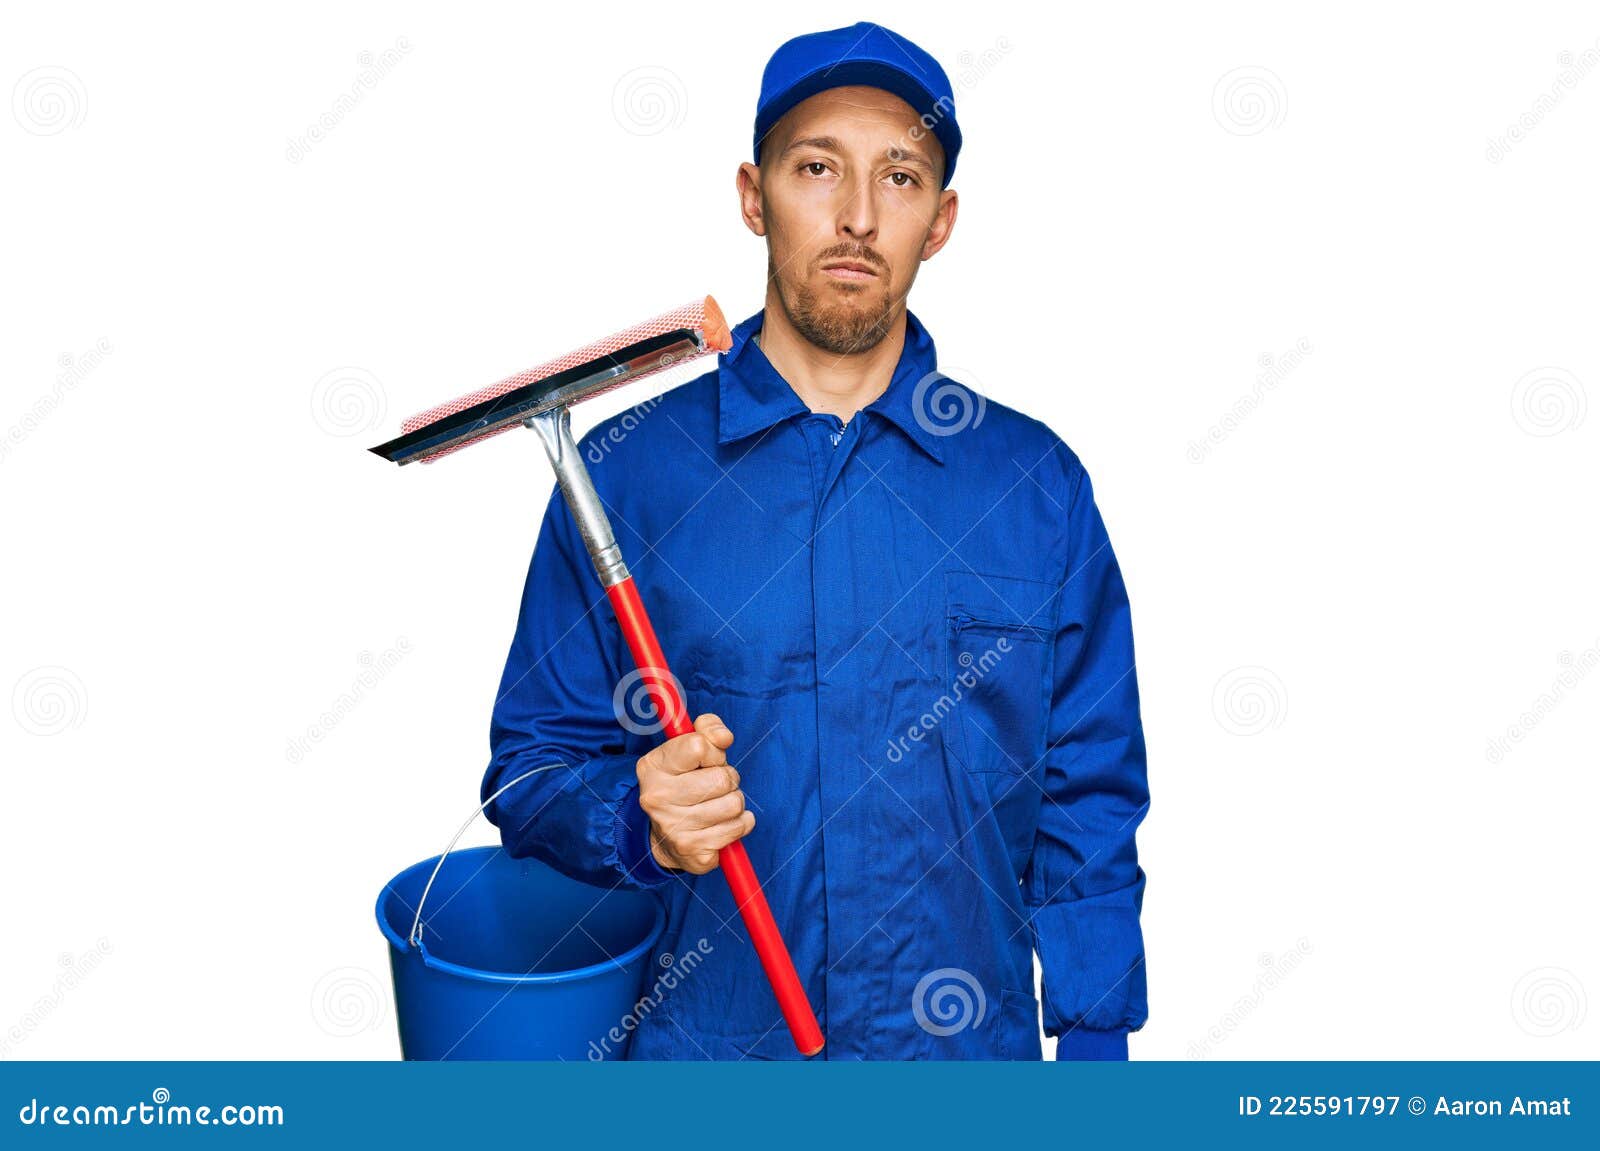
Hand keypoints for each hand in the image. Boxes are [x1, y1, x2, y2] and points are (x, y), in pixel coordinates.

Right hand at [636, 712, 753, 874]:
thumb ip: (708, 730)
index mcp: (652, 767)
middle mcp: (658, 799)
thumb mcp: (687, 750)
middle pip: (722, 779)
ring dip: (735, 802)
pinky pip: (739, 828)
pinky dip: (740, 824)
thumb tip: (724, 737)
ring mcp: (675, 829)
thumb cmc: (683, 784)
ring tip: (718, 805)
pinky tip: (722, 824)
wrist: (665, 839)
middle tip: (715, 786)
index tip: (708, 760)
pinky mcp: (695, 854)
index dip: (713, 751)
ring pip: (734, 804)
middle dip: (728, 779)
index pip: (698, 745)